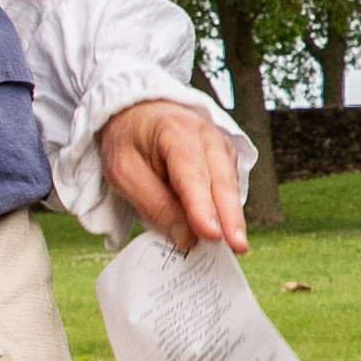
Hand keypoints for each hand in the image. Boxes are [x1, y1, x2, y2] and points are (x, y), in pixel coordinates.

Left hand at [104, 98, 248, 252]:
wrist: (138, 114)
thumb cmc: (130, 141)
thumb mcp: (124, 172)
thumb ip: (154, 204)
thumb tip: (187, 238)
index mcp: (174, 131)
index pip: (191, 172)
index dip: (201, 205)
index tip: (210, 233)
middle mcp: (206, 136)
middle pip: (221, 179)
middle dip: (230, 215)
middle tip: (237, 246)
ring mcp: (219, 147)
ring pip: (230, 185)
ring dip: (233, 215)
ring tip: (235, 244)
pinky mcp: (224, 160)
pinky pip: (229, 187)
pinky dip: (228, 209)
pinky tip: (227, 230)